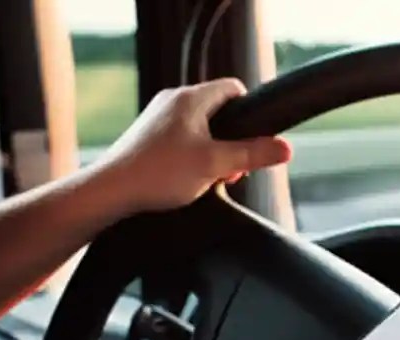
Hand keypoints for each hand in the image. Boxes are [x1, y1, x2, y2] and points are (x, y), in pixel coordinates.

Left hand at [92, 77, 291, 212]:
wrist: (112, 190)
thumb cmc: (158, 173)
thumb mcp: (216, 165)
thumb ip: (253, 155)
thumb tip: (286, 148)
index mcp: (191, 98)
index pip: (233, 88)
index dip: (250, 111)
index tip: (254, 138)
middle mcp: (173, 101)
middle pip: (218, 111)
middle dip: (232, 140)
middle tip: (231, 168)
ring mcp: (158, 118)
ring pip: (200, 128)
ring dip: (212, 152)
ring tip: (209, 177)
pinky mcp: (148, 136)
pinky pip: (182, 139)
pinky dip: (192, 157)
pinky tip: (188, 180)